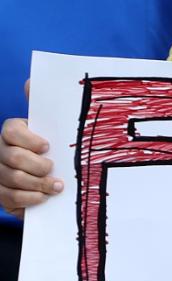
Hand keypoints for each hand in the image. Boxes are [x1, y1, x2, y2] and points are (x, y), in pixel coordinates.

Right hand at [0, 84, 59, 218]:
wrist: (48, 178)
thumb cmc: (50, 150)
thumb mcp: (52, 128)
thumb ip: (43, 108)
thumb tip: (31, 81)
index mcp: (12, 132)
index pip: (11, 131)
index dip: (29, 140)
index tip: (48, 146)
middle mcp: (0, 151)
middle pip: (11, 157)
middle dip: (35, 165)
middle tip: (53, 169)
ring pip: (11, 178)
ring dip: (37, 184)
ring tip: (57, 186)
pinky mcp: (1, 194)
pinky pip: (10, 198)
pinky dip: (29, 199)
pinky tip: (44, 197)